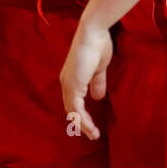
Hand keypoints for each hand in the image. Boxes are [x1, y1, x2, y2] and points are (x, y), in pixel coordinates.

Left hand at [60, 19, 111, 140]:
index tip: (92, 125)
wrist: (93, 32)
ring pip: (73, 111)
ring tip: (93, 134)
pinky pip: (76, 108)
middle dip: (82, 123)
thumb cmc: (97, 45)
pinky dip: (83, 119)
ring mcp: (68, 83)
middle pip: (71, 109)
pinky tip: (91, 127)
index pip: (74, 101)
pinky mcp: (73, 84)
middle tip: (92, 134)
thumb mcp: (99, 69)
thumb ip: (97, 83)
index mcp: (71, 78)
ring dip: (83, 125)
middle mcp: (66, 82)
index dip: (82, 114)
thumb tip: (97, 98)